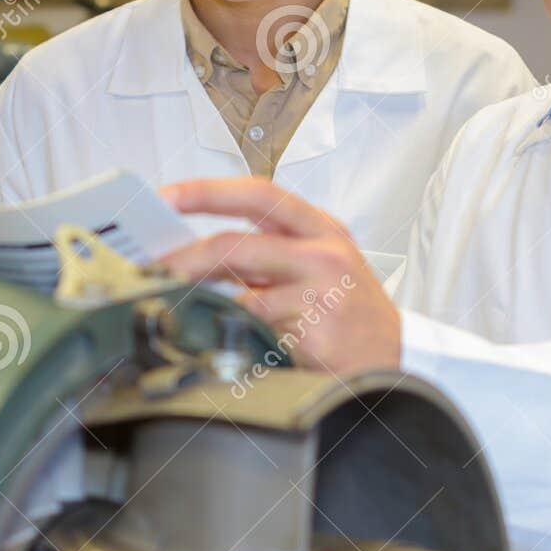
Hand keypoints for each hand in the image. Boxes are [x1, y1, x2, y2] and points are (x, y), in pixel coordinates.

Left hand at [158, 178, 401, 376]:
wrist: (397, 359)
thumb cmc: (350, 313)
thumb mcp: (320, 266)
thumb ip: (270, 252)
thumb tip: (196, 251)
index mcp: (321, 228)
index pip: (259, 194)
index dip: (208, 192)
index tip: (168, 196)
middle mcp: (324, 254)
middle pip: (237, 244)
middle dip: (185, 256)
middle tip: (153, 267)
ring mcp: (321, 293)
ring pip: (240, 293)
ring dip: (202, 303)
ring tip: (178, 307)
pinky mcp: (314, 333)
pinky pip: (255, 331)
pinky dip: (234, 334)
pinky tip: (226, 338)